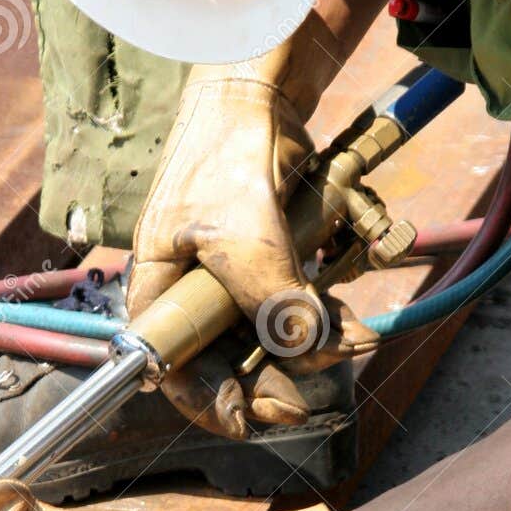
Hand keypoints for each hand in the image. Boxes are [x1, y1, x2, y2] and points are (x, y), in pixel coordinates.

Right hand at [127, 66, 377, 438]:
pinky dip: (326, 310)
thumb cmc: (225, 157)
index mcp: (160, 291)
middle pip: (230, 361)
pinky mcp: (271, 260)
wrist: (257, 91)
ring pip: (272, 335)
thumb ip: (275, 301)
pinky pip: (297, 303)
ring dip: (313, 343)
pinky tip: (351, 311)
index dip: (209, 402)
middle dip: (276, 378)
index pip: (172, 369)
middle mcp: (192, 292)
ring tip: (351, 337)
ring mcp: (233, 278)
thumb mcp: (246, 239)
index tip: (250, 419)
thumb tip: (310, 355)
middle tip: (309, 394)